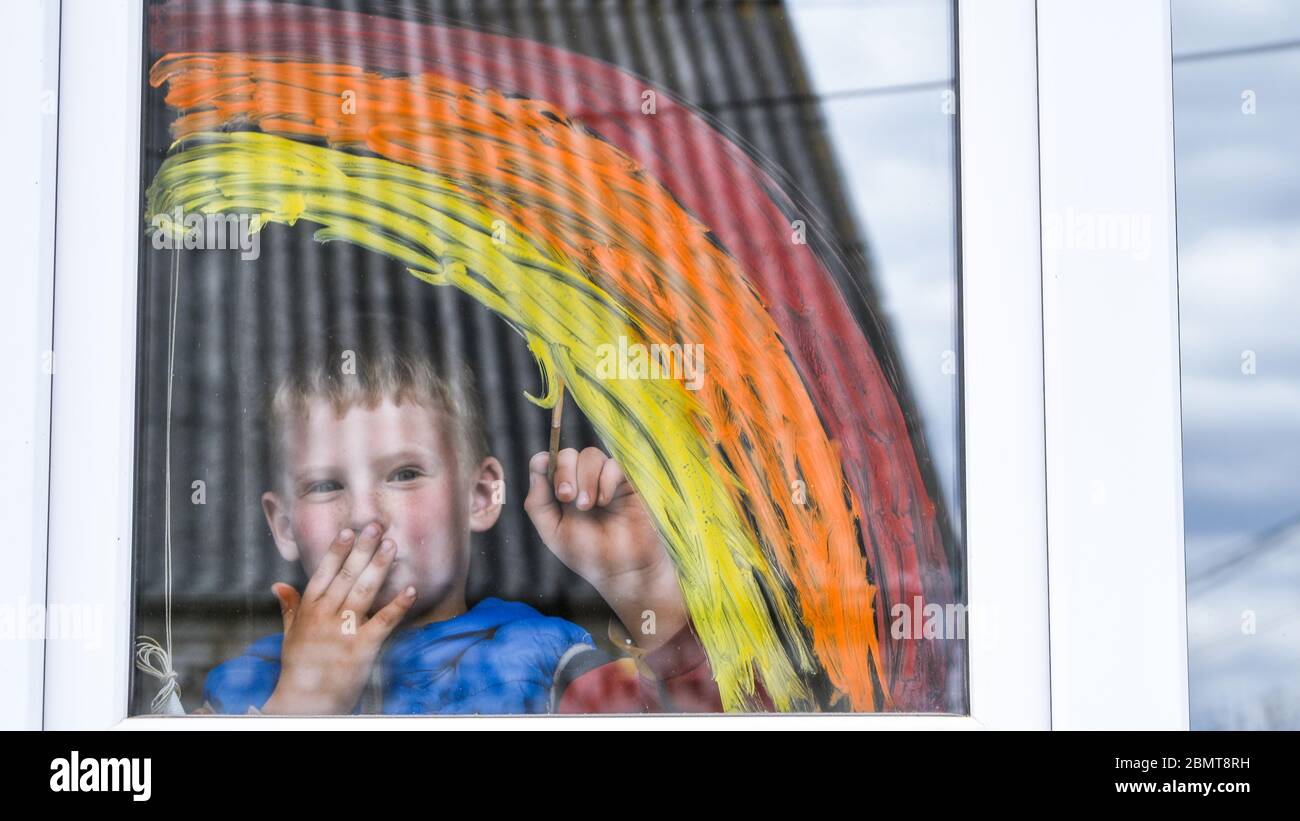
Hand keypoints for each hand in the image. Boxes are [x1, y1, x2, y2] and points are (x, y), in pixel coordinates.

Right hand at [259, 523, 415, 714]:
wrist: (304, 704)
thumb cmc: (299, 668)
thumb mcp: (290, 636)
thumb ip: (289, 608)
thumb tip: (278, 585)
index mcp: (308, 611)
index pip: (323, 573)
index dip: (337, 552)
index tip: (348, 531)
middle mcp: (324, 617)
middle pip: (346, 576)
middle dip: (362, 550)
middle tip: (376, 526)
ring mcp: (344, 632)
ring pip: (363, 591)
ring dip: (379, 567)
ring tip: (391, 545)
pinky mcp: (362, 648)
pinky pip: (383, 621)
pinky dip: (398, 605)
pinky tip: (411, 589)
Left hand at [524, 447, 687, 650]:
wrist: (622, 572)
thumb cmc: (588, 555)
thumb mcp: (553, 533)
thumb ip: (538, 504)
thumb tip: (537, 468)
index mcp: (562, 491)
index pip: (549, 461)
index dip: (544, 463)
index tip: (549, 485)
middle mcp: (583, 482)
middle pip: (568, 454)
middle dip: (564, 473)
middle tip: (567, 499)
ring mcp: (606, 480)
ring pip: (591, 455)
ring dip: (585, 479)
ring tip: (587, 506)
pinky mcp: (628, 482)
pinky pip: (614, 464)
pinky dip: (606, 479)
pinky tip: (605, 502)